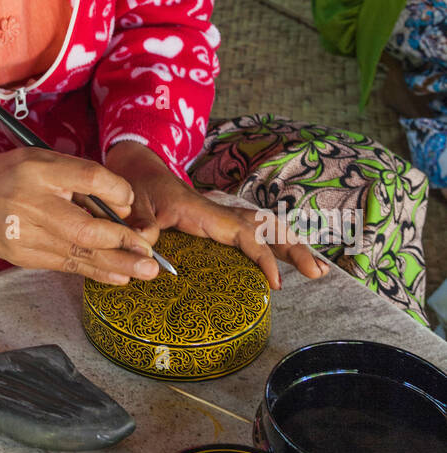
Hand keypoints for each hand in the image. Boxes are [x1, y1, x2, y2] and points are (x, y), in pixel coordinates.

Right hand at [0, 147, 161, 283]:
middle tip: (151, 254)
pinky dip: (94, 271)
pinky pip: (65, 265)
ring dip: (115, 264)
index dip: (115, 190)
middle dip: (121, 243)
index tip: (130, 201)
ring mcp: (25, 235)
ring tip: (145, 270)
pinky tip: (118, 276)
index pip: (87, 177)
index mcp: (38, 170)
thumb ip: (83, 178)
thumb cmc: (13, 176)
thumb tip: (123, 207)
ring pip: (77, 253)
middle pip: (84, 227)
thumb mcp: (45, 161)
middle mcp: (31, 203)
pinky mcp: (23, 256)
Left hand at [104, 142, 330, 290]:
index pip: (245, 234)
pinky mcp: (220, 225)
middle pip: (268, 228)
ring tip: (318, 271)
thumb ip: (140, 222)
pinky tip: (288, 263)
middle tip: (319, 274)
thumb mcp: (134, 204)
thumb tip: (146, 243)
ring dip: (293, 246)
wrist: (139, 170)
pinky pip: (254, 234)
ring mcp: (223, 219)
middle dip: (295, 248)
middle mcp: (221, 214)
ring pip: (267, 229)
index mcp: (206, 212)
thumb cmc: (139, 188)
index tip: (276, 282)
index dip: (263, 257)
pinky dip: (276, 246)